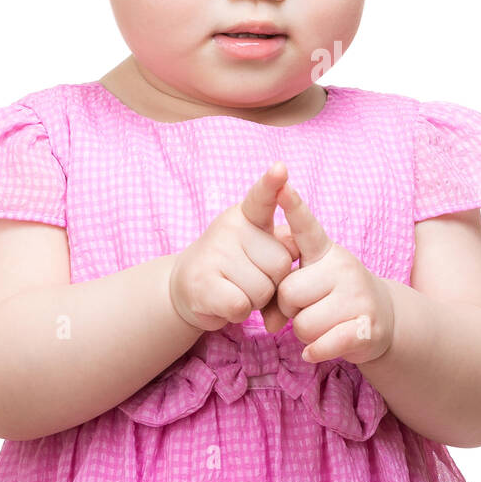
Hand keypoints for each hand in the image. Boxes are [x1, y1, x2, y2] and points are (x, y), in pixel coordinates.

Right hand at [168, 162, 301, 331]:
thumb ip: (284, 249)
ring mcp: (214, 253)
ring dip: (256, 301)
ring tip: (236, 288)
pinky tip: (225, 302)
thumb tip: (294, 252)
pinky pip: (241, 306)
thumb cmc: (236, 267)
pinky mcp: (202, 283)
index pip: (261, 197)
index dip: (272, 184)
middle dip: (273, 282)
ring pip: (263, 290)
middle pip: (281, 265)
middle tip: (249, 277)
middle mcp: (230, 228)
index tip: (280, 168)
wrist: (187, 287)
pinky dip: (238, 313)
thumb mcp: (262, 249)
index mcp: (248, 215)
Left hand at [265, 181, 395, 363]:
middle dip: (289, 308)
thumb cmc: (335, 296)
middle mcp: (343, 267)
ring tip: (322, 324)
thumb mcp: (313, 281)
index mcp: (326, 251)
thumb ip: (288, 288)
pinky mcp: (365, 327)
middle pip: (288, 292)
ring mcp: (357, 296)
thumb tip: (273, 321)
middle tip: (309, 307)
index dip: (294, 205)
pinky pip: (322, 344)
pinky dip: (316, 351)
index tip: (282, 183)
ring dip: (304, 332)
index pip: (307, 226)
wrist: (384, 318)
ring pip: (302, 324)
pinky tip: (320, 348)